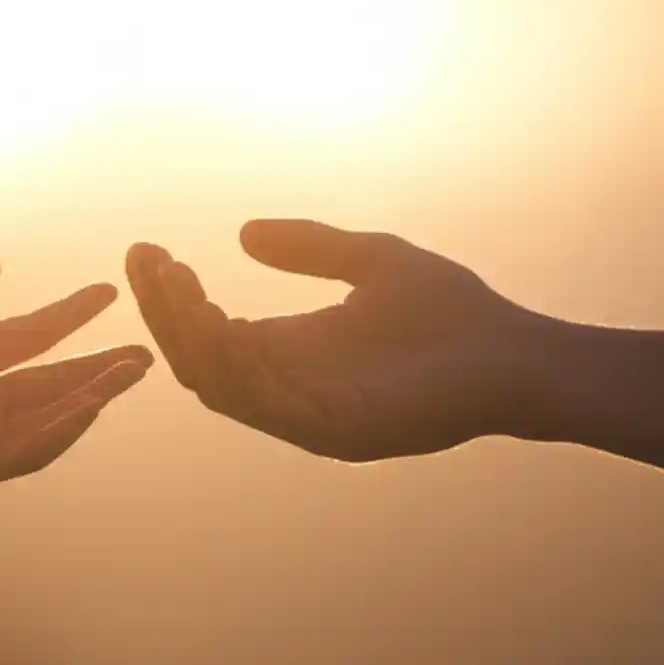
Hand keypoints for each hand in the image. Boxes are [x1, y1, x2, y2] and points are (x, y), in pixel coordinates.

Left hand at [0, 258, 152, 493]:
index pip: (31, 336)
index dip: (70, 314)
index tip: (107, 291)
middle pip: (54, 381)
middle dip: (100, 366)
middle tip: (147, 350)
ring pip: (52, 416)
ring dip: (95, 394)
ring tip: (135, 367)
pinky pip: (32, 450)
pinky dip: (64, 429)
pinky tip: (92, 403)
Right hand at [127, 220, 545, 461]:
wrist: (516, 355)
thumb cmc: (453, 314)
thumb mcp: (370, 261)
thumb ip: (311, 248)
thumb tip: (242, 233)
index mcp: (289, 352)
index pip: (209, 333)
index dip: (173, 296)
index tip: (151, 249)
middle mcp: (287, 388)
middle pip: (199, 360)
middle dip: (165, 311)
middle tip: (147, 260)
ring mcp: (306, 414)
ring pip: (219, 384)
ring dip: (189, 333)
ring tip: (176, 279)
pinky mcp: (334, 431)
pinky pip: (263, 405)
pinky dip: (233, 365)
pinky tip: (220, 318)